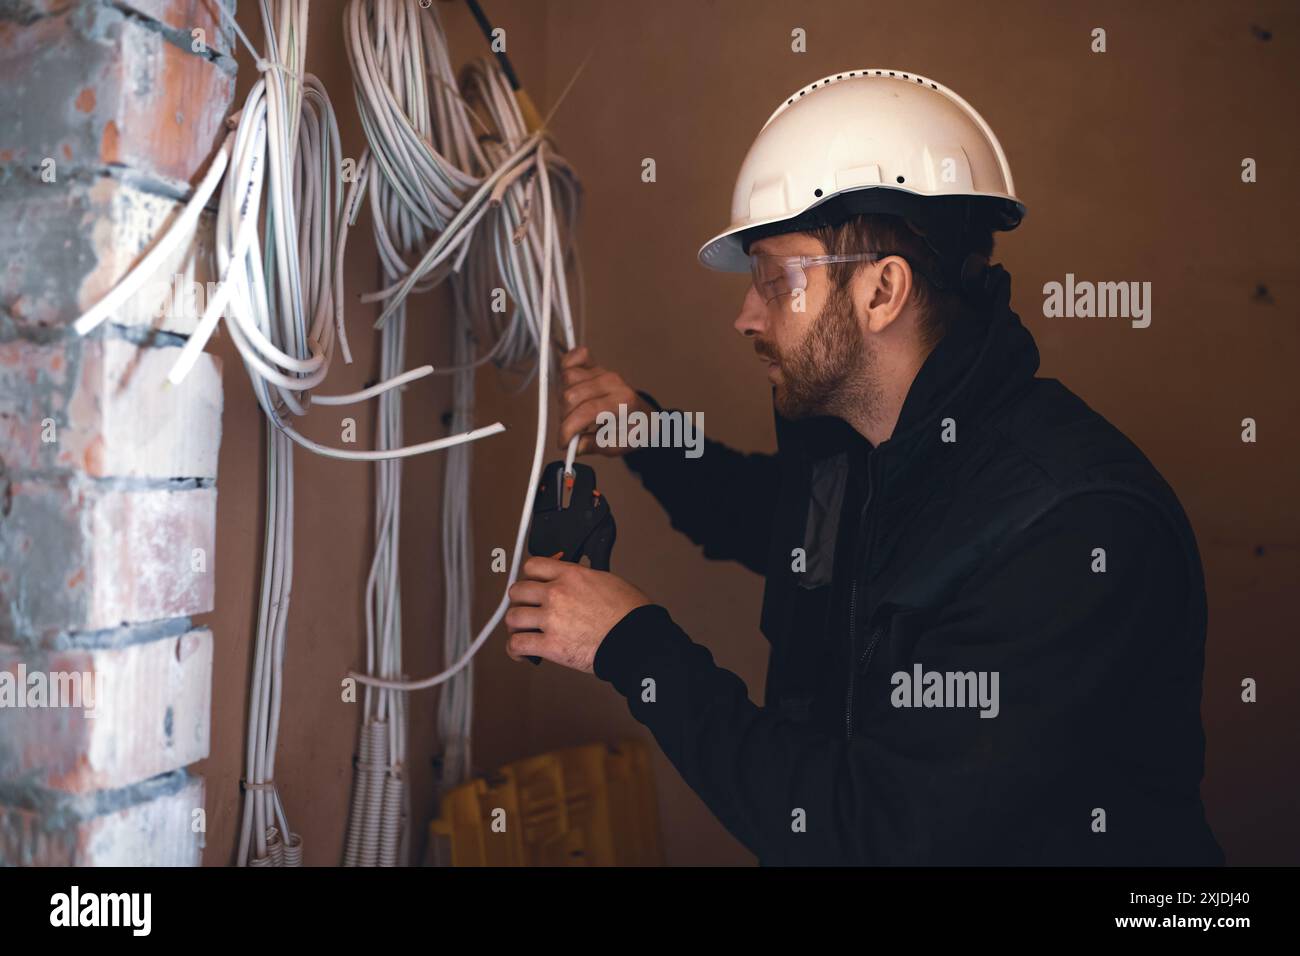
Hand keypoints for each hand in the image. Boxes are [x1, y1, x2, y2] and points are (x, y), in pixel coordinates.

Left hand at [505, 556, 651, 671]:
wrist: (637, 639)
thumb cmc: (630, 613)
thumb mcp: (607, 580)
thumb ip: (582, 578)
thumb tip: (573, 581)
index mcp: (571, 575)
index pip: (533, 565)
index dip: (531, 576)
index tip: (533, 583)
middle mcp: (556, 593)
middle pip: (517, 591)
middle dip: (521, 601)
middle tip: (527, 609)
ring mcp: (551, 619)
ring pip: (513, 617)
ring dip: (516, 626)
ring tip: (523, 631)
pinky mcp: (550, 645)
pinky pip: (517, 644)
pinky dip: (515, 650)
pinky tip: (521, 653)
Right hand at [558, 346, 653, 456]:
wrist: (647, 418)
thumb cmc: (635, 431)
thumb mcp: (619, 446)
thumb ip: (595, 445)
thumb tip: (574, 445)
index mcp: (622, 401)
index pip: (585, 412)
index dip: (568, 430)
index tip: (564, 443)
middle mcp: (612, 382)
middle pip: (571, 395)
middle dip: (565, 417)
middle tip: (571, 431)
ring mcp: (604, 372)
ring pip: (568, 378)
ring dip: (564, 399)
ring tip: (572, 413)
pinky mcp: (596, 367)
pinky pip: (576, 356)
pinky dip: (567, 366)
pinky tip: (568, 385)